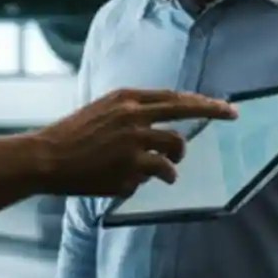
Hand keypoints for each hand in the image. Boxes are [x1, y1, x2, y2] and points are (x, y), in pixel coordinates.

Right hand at [29, 88, 236, 197]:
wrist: (47, 157)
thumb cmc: (72, 135)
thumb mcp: (101, 110)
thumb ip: (131, 112)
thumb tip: (163, 120)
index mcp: (126, 98)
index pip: (173, 96)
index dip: (200, 100)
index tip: (221, 104)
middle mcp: (133, 115)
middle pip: (184, 111)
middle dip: (212, 112)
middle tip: (230, 115)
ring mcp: (134, 142)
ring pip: (174, 148)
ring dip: (174, 161)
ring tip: (166, 171)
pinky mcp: (130, 167)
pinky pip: (156, 175)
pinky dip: (150, 180)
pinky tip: (133, 181)